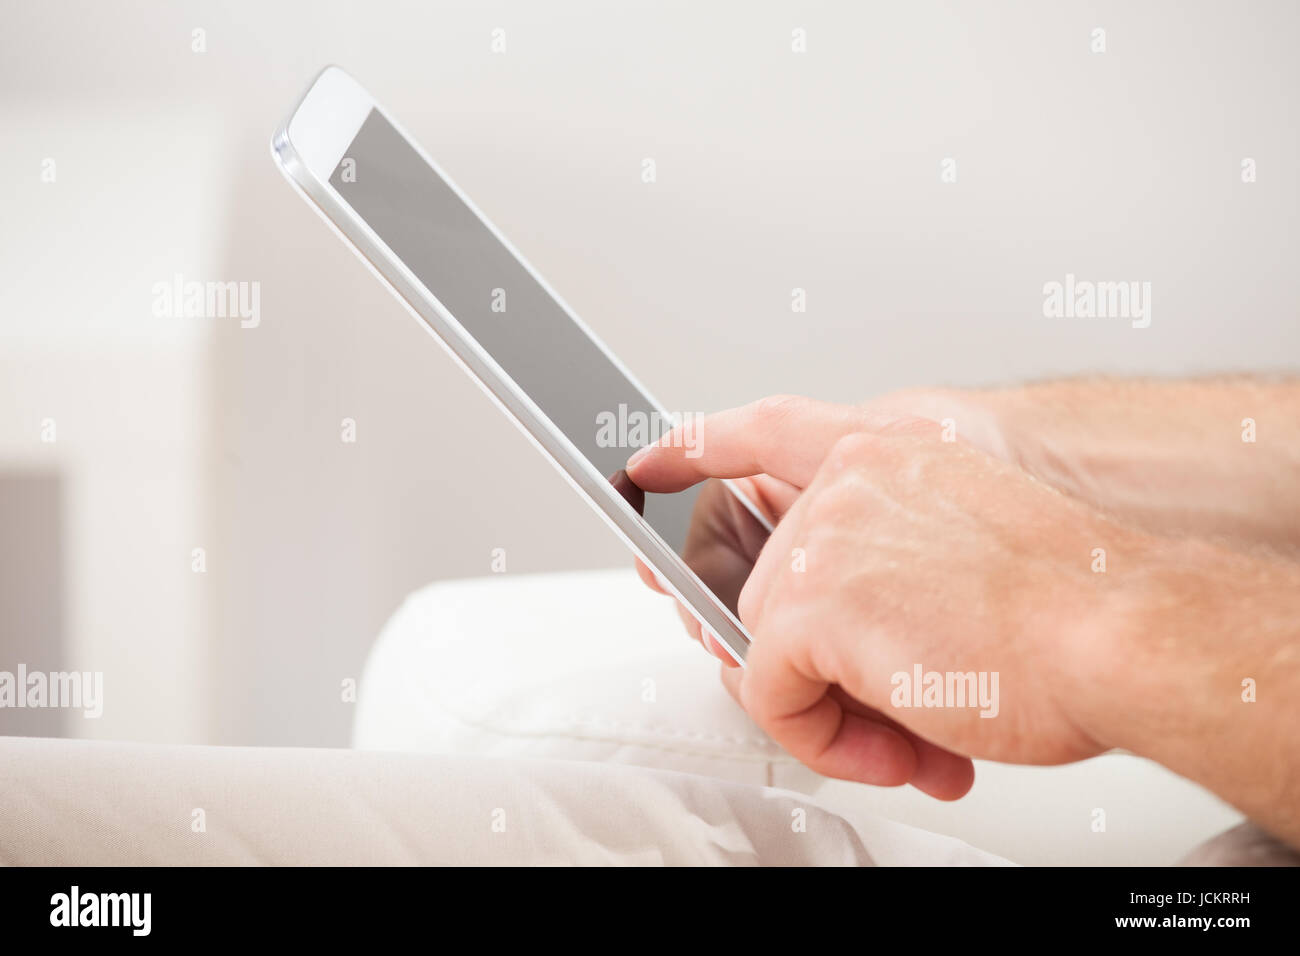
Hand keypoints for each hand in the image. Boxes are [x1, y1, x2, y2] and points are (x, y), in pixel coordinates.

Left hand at [627, 396, 1145, 796]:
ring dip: (827, 707)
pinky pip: (768, 689)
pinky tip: (887, 745)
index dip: (701, 447)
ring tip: (910, 734)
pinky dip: (817, 735)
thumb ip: (885, 572)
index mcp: (893, 449)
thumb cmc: (1079, 607)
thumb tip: (828, 650)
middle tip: (881, 712)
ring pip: (767, 642)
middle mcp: (850, 480)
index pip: (767, 430)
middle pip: (767, 584)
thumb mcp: (971, 552)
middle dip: (811, 664)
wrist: (1125, 635)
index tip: (651, 460)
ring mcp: (826, 534)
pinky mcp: (811, 601)